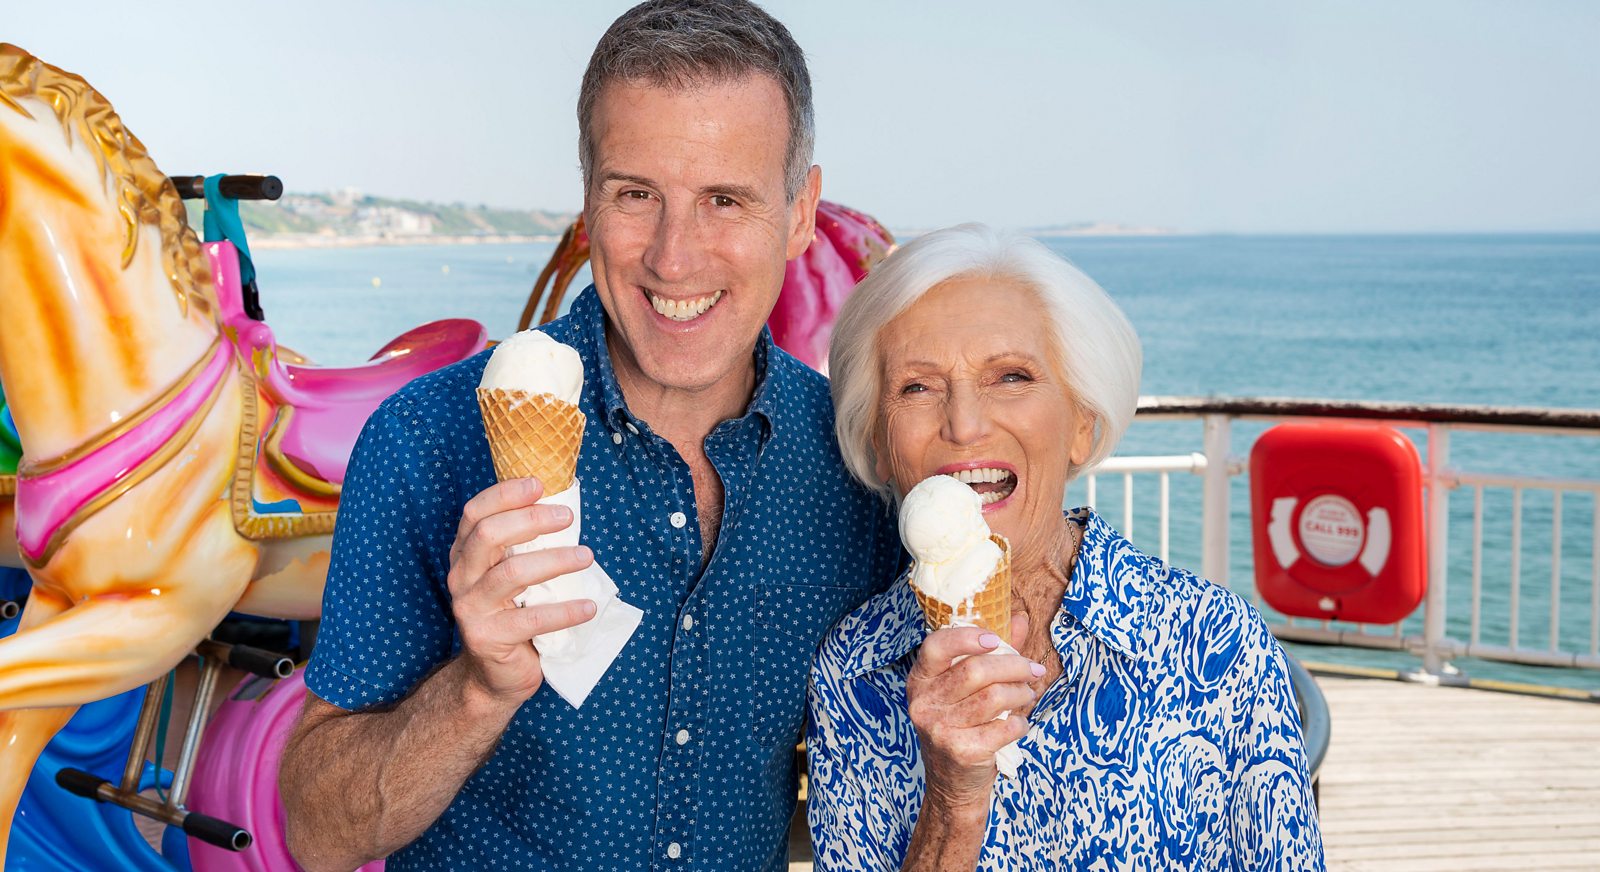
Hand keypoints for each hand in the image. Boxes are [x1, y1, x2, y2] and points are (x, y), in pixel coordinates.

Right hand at [447, 477, 597, 705]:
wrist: (495, 674)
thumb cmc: (513, 614)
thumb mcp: (513, 574)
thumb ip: (524, 546)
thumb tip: (566, 509)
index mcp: (466, 555)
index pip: (475, 513)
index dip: (505, 494)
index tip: (540, 484)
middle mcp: (461, 577)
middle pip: (489, 535)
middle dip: (532, 519)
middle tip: (568, 517)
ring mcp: (470, 608)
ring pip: (512, 572)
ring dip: (555, 560)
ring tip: (587, 556)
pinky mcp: (488, 638)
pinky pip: (532, 618)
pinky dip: (566, 611)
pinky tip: (589, 607)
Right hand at [906, 618, 1040, 810]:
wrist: (951, 784)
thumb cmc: (961, 726)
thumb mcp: (965, 690)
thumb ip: (991, 653)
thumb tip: (1017, 618)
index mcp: (920, 680)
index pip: (936, 647)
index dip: (967, 638)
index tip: (996, 640)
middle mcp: (924, 703)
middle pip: (975, 671)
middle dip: (1013, 666)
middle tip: (1033, 670)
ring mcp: (939, 729)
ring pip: (993, 697)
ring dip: (1020, 693)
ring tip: (1028, 694)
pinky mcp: (960, 752)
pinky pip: (1003, 727)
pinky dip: (1019, 722)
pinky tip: (1018, 722)